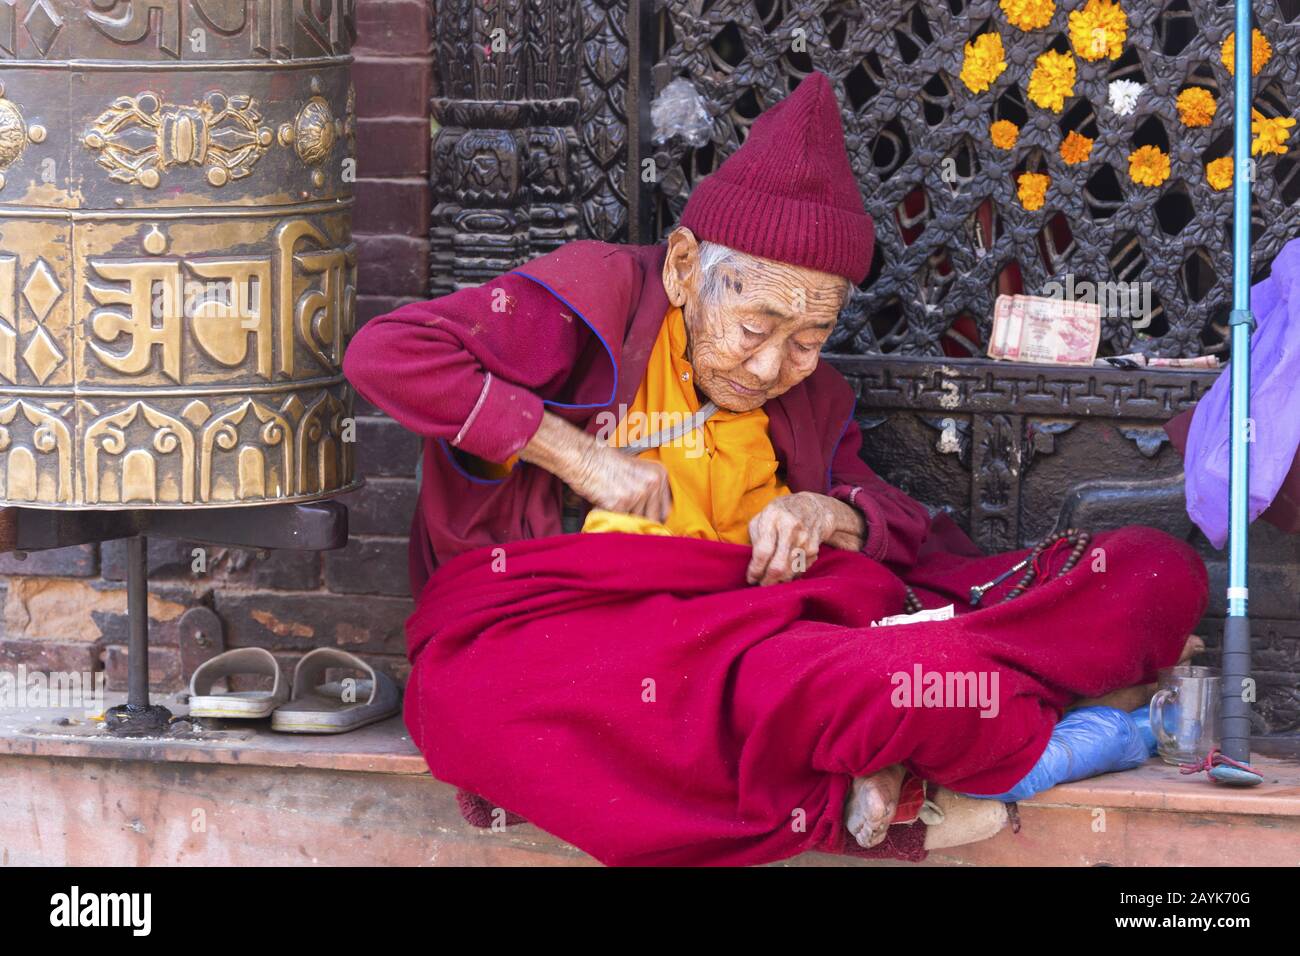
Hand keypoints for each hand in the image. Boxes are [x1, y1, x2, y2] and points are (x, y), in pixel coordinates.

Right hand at [569, 441, 672, 521]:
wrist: (584, 457)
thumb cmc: (606, 463)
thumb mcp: (637, 471)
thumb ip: (649, 489)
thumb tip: (654, 515)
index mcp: (660, 474)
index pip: (666, 508)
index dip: (654, 516)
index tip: (646, 519)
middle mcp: (652, 483)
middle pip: (654, 518)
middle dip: (641, 520)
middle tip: (628, 516)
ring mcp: (638, 493)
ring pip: (637, 522)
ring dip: (626, 519)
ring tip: (614, 506)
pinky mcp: (621, 503)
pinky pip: (621, 521)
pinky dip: (613, 518)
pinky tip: (606, 507)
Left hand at [746, 492, 863, 585]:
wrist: (813, 507)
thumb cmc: (780, 513)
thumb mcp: (762, 516)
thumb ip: (755, 537)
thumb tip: (753, 563)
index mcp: (773, 517)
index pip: (763, 551)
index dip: (755, 569)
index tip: (750, 578)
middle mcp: (790, 528)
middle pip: (778, 565)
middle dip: (767, 581)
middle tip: (760, 586)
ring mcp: (805, 539)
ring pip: (790, 572)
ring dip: (779, 582)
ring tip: (771, 582)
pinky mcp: (814, 549)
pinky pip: (800, 570)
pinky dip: (791, 576)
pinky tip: (784, 574)